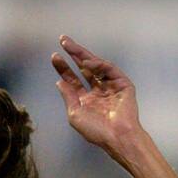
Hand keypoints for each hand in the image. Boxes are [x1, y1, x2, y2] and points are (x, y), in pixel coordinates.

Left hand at [50, 35, 141, 153]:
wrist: (117, 137)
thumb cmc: (97, 131)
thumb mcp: (75, 114)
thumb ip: (68, 96)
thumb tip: (59, 82)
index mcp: (86, 100)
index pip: (73, 79)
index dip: (63, 68)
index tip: (54, 56)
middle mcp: (98, 91)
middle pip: (84, 68)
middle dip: (74, 54)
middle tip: (63, 40)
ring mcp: (111, 87)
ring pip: (96, 66)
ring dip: (84, 56)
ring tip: (73, 50)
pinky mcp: (123, 85)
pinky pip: (109, 70)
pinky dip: (98, 64)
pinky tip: (87, 63)